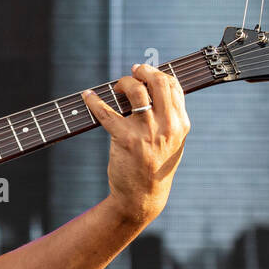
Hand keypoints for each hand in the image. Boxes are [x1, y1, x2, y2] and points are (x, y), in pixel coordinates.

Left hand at [82, 63, 190, 224]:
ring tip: (115, 88)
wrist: (143, 197)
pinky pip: (106, 113)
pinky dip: (94, 101)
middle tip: (132, 72)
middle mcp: (167, 126)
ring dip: (122, 83)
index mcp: (181, 125)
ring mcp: (147, 133)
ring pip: (136, 91)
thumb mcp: (173, 143)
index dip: (157, 73)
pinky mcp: (126, 140)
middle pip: (158, 82)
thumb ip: (169, 118)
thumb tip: (155, 90)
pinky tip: (87, 96)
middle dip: (143, 71)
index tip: (144, 71)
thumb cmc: (155, 167)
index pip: (174, 86)